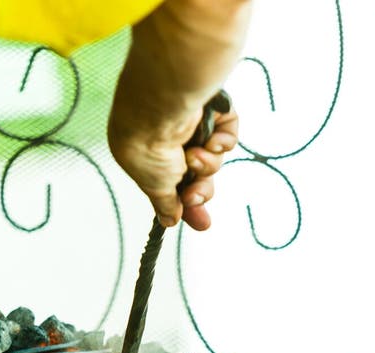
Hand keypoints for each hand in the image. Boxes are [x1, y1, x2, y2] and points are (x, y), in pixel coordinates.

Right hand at [108, 101, 238, 231]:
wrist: (157, 109)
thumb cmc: (147, 147)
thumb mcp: (154, 185)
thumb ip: (165, 203)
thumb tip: (168, 221)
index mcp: (151, 155)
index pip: (175, 186)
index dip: (189, 205)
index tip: (203, 223)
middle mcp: (171, 139)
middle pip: (199, 175)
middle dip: (201, 190)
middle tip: (196, 197)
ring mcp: (192, 123)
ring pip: (213, 157)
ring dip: (207, 164)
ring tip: (195, 157)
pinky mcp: (212, 108)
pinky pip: (227, 133)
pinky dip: (223, 142)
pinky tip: (212, 143)